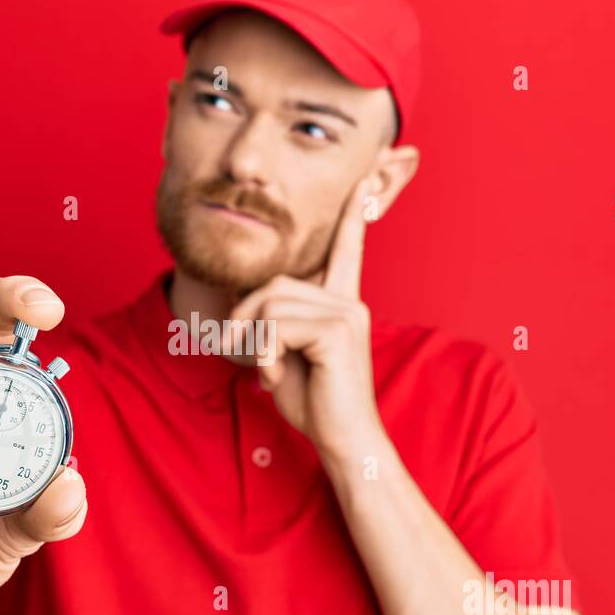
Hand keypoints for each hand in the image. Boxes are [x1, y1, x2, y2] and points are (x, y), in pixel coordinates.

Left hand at [226, 178, 385, 461]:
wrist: (345, 442)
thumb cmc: (317, 404)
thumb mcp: (288, 356)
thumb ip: (276, 324)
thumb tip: (248, 305)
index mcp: (342, 304)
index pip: (346, 247)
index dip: (354, 211)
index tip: (368, 172)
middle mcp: (348, 302)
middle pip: (274, 283)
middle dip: (245, 316)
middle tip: (246, 354)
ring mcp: (346, 314)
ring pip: (270, 302)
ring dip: (252, 339)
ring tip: (265, 370)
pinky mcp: (337, 331)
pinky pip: (276, 325)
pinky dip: (264, 354)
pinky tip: (276, 377)